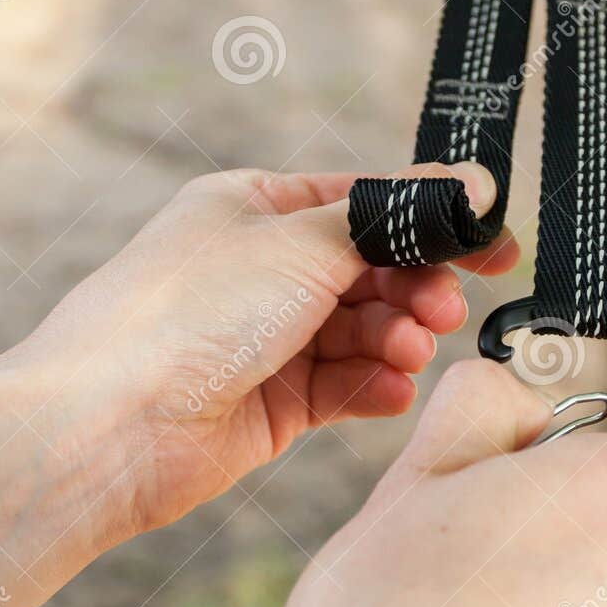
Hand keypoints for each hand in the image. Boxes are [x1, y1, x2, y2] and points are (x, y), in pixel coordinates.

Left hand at [6, 162, 518, 541]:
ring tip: (409, 350)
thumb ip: (390, 217)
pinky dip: (375, 386)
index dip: (433, 222)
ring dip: (397, 339)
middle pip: (371, 271)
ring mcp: (266, 341)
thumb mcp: (300, 240)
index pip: (364, 204)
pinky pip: (344, 387)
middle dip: (415, 289)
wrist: (111, 424)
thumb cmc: (186, 314)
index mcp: (255, 208)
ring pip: (363, 332)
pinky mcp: (272, 405)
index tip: (495, 246)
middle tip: (445, 308)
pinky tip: (391, 389)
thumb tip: (464, 181)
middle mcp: (260, 271)